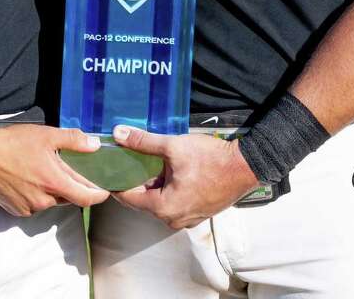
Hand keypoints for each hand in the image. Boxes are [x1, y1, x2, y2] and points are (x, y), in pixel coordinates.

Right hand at [0, 124, 109, 216]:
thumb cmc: (13, 143)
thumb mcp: (47, 135)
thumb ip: (74, 140)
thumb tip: (95, 145)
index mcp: (54, 182)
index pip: (85, 197)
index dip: (98, 195)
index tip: (104, 190)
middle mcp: (44, 200)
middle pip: (68, 198)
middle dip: (72, 187)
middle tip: (67, 171)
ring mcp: (29, 207)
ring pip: (50, 202)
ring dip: (52, 191)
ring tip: (42, 171)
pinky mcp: (16, 210)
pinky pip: (34, 206)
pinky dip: (36, 195)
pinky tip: (28, 180)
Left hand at [110, 125, 259, 229]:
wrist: (245, 167)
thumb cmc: (211, 159)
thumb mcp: (173, 147)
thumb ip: (143, 142)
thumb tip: (118, 134)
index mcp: (163, 207)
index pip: (128, 198)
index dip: (117, 182)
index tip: (108, 169)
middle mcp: (173, 219)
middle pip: (143, 200)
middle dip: (135, 181)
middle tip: (126, 160)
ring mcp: (187, 219)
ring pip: (159, 201)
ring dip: (152, 185)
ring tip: (147, 163)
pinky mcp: (197, 213)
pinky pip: (173, 203)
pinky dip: (167, 189)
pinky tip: (167, 171)